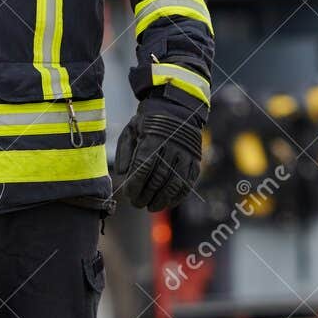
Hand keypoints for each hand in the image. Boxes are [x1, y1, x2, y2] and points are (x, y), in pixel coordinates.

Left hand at [114, 93, 204, 209]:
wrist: (177, 110)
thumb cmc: (148, 122)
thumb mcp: (131, 129)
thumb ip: (124, 151)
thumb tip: (122, 174)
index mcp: (153, 138)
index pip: (143, 167)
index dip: (135, 184)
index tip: (128, 194)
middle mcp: (171, 147)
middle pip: (158, 179)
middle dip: (146, 195)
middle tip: (137, 203)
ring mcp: (186, 155)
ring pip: (174, 184)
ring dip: (161, 199)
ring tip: (151, 207)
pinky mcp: (195, 162)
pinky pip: (187, 184)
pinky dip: (178, 197)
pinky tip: (167, 203)